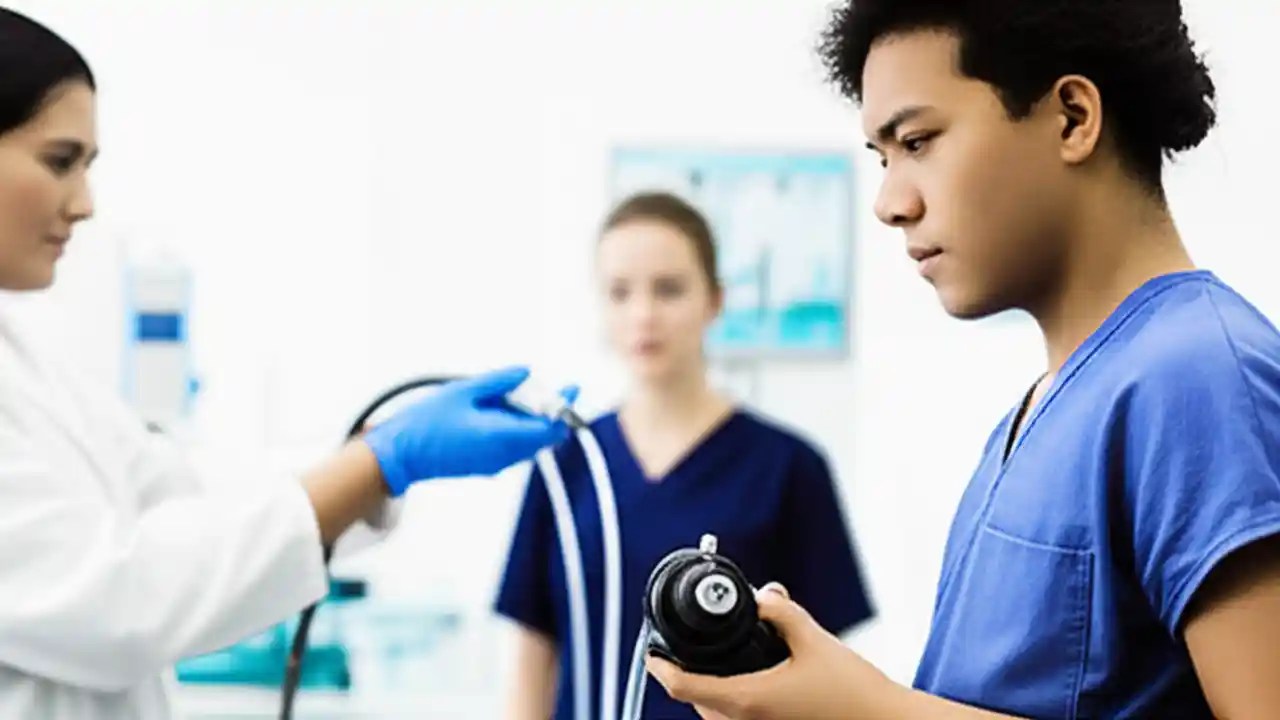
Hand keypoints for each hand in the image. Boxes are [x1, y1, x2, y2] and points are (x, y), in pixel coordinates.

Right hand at [362, 366, 574, 495]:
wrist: (401, 455)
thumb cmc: (426, 422)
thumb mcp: (464, 391)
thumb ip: (500, 382)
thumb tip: (528, 372)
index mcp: (501, 436)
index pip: (550, 427)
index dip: (564, 408)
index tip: (571, 388)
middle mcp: (505, 456)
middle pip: (544, 436)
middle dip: (548, 411)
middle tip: (537, 386)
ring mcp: (497, 465)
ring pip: (530, 443)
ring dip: (531, 420)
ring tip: (511, 395)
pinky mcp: (487, 467)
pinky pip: (514, 448)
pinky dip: (517, 429)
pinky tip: (497, 410)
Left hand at [646, 584, 905, 719]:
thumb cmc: (853, 691)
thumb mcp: (814, 639)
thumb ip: (782, 612)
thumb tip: (762, 595)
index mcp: (748, 700)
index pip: (683, 688)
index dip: (660, 667)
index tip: (652, 651)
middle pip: (696, 701)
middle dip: (687, 675)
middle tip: (686, 648)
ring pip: (716, 714)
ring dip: (710, 691)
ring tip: (718, 661)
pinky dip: (731, 701)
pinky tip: (750, 679)